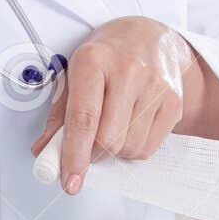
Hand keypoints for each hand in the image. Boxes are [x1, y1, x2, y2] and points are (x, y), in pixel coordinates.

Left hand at [31, 16, 195, 192]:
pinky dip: (133, 149)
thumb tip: (45, 152)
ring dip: (114, 152)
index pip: (83, 118)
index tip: (69, 180)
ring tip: (112, 126)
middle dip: (93, 154)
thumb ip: (58, 117)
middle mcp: (128, 70)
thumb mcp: (74, 76)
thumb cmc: (106, 58)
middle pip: (108, 140)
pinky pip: (148, 148)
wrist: (149, 39)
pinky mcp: (174, 101)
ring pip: (129, 148)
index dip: (74, 155)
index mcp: (93, 60)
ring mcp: (155, 86)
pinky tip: (130, 126)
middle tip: (88, 145)